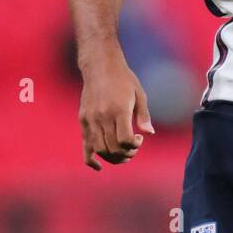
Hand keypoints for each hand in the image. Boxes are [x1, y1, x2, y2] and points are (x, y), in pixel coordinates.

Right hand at [78, 51, 153, 170]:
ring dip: (113, 158)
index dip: (134, 146)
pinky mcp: (83, 120)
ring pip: (100, 150)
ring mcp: (90, 119)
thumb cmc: (124, 79)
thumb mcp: (139, 94)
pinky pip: (85, 146)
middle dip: (126, 154)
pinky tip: (98, 166)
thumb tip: (149, 133)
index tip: (139, 139)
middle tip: (133, 149)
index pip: (125, 140)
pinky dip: (91, 159)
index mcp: (119, 110)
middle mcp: (102, 116)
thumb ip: (143, 116)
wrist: (100, 66)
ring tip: (122, 154)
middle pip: (113, 148)